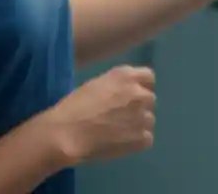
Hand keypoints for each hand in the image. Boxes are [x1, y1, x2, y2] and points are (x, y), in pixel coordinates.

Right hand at [41, 65, 156, 163]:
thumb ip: (118, 86)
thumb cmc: (75, 106)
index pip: (149, 78)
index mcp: (126, 76)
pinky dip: (136, 141)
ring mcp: (143, 116)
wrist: (68, 133)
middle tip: (121, 116)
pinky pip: (147, 138)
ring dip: (138, 124)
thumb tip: (127, 93)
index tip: (131, 95)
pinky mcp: (142, 138)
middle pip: (149, 99)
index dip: (141, 87)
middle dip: (138, 106)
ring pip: (149, 120)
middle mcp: (139, 94)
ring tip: (118, 131)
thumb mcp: (97, 85)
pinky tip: (120, 142)